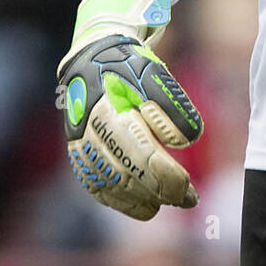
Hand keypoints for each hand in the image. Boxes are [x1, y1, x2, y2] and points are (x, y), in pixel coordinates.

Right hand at [58, 33, 202, 220]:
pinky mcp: (77, 153)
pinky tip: (143, 206)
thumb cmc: (130, 69)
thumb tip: (186, 142)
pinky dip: (120, 201)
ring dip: (141, 200)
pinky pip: (95, 186)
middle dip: (160, 192)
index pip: (142, 156)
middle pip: (126, 175)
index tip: (188, 187)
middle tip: (187, 199)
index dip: (167, 177)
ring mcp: (79, 143)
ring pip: (109, 185)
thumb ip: (173, 109)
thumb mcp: (156, 78)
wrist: (93, 59)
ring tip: (168, 202)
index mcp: (110, 110)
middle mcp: (89, 131)